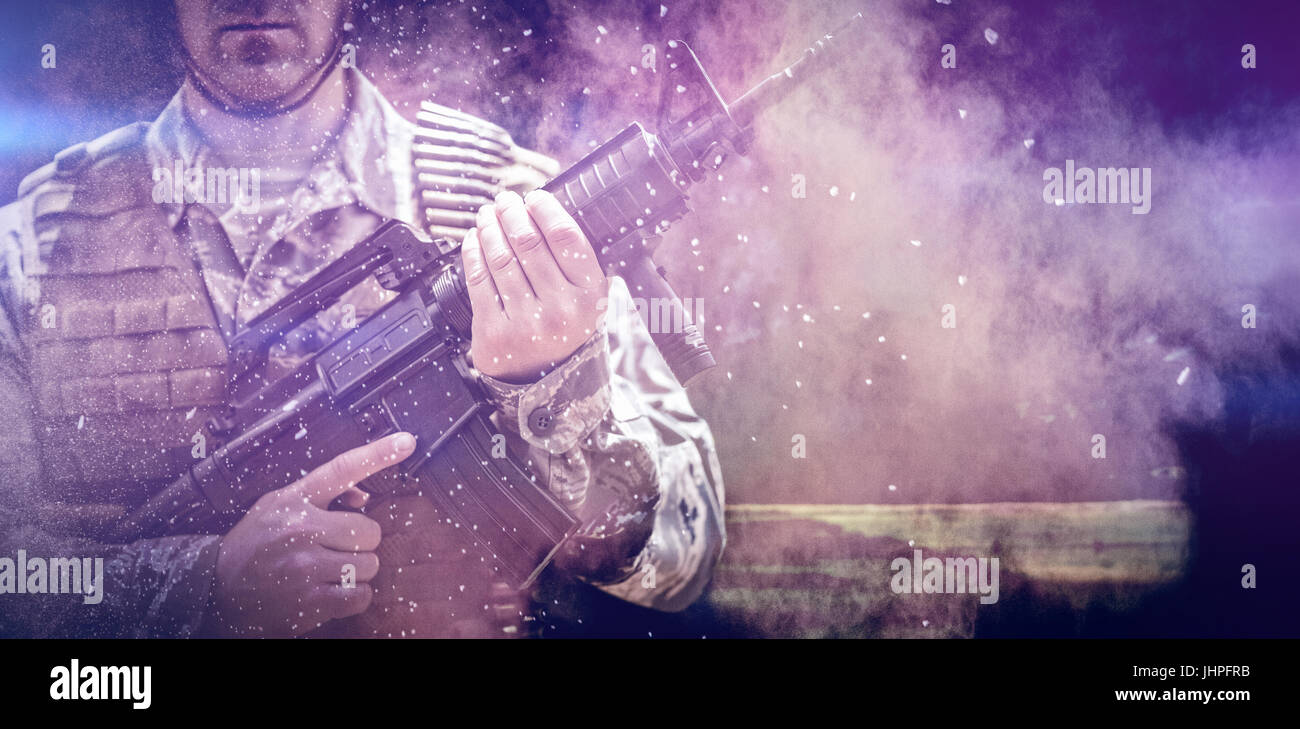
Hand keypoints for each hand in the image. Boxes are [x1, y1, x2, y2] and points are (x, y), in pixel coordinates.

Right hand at [209, 432, 415, 636]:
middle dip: (361, 542)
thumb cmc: (255, 542)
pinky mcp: (310, 603)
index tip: (406, 441)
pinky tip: (329, 591)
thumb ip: (322, 495)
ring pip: (369, 565)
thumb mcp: (277, 505)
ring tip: (328, 570)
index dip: (377, 454)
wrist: (217, 589)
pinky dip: (352, 596)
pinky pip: (360, 596)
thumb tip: (365, 495)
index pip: (342, 470)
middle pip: (370, 531)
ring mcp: (306, 569)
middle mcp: (301, 531)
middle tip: (336, 547)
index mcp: (294, 502)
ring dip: (356, 571)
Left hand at [461, 190, 607, 382]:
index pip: (565, 236)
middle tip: (505, 201)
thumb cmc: (563, 325)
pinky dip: (473, 252)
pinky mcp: (494, 331)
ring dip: (490, 227)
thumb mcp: (585, 296)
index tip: (534, 197)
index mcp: (590, 295)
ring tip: (488, 215)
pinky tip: (475, 239)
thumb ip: (572, 258)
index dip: (545, 209)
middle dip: (512, 212)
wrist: (543, 377)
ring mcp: (526, 323)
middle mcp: (561, 310)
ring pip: (501, 257)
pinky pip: (478, 279)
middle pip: (529, 242)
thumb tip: (539, 208)